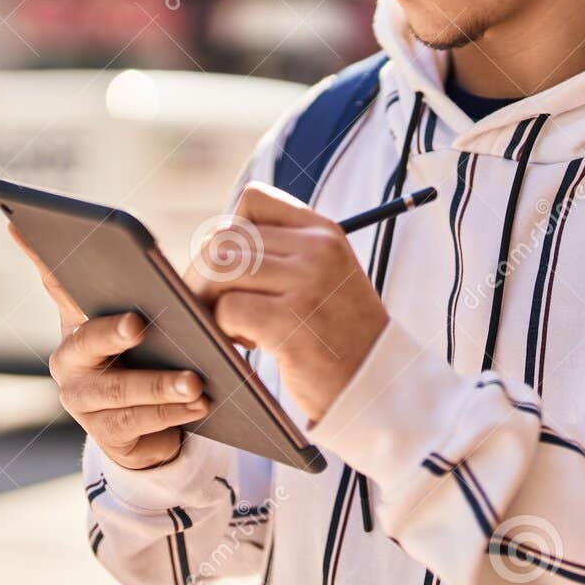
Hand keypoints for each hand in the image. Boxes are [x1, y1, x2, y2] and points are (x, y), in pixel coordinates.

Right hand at [10, 225, 210, 469]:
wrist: (148, 419)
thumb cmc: (144, 351)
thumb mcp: (135, 308)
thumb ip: (121, 273)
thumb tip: (52, 224)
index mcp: (74, 319)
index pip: (57, 283)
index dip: (52, 266)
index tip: (86, 263)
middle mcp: (68, 362)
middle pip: (87, 343)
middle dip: (113, 333)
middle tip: (139, 324)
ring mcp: (83, 403)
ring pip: (120, 391)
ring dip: (161, 386)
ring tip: (195, 382)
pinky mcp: (107, 436)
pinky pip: (139, 423)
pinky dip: (172, 413)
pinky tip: (200, 404)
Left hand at [186, 182, 389, 423]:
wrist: (381, 384)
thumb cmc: (341, 336)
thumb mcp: (325, 277)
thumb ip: (282, 254)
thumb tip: (211, 250)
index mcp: (324, 232)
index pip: (253, 200)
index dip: (229, 232)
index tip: (233, 270)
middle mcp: (317, 249)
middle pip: (225, 237)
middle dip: (204, 274)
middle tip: (214, 306)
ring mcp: (308, 283)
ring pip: (220, 268)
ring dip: (210, 300)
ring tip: (232, 326)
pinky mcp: (293, 322)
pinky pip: (229, 308)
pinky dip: (223, 328)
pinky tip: (247, 343)